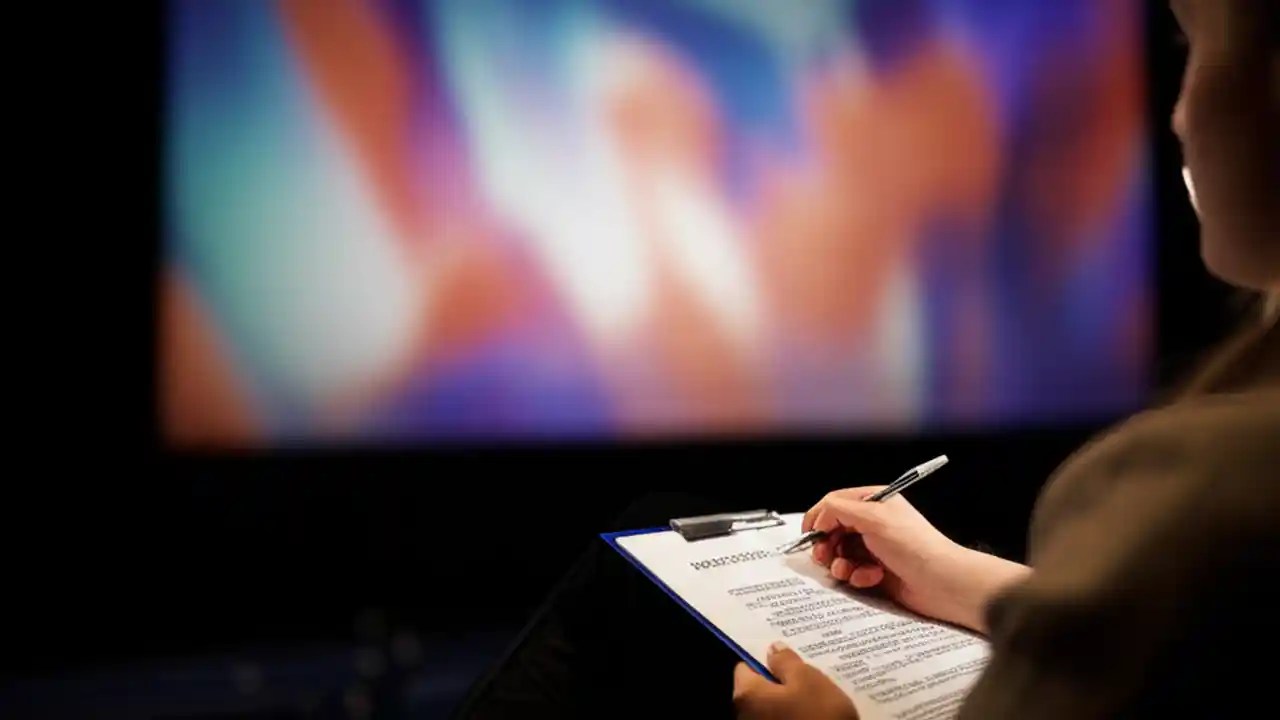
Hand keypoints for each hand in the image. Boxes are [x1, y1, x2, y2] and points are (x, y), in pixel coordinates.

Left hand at [733, 642, 857, 719]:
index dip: (766, 659)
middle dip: (780, 681)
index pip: (746, 667)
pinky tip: (815, 715)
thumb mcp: (809, 680)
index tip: (786, 656)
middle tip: (806, 674)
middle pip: (758, 690)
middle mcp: (743, 716)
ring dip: (789, 702)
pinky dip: (794, 717)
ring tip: (816, 695)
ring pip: (772, 709)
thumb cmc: (818, 718)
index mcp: (746, 694)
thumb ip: (787, 662)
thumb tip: (772, 649)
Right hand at [803, 487, 1029, 633]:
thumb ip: (839, 509)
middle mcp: (873, 522)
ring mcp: (874, 547)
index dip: (818, 518)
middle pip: (832, 530)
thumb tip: (818, 517)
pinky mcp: (876, 571)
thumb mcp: (873, 518)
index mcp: (873, 501)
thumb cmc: (914, 546)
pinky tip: (872, 578)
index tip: (809, 535)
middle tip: (825, 557)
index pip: (834, 503)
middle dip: (826, 544)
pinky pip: (853, 572)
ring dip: (840, 564)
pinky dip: (857, 576)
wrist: (942, 583)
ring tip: (850, 570)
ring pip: (839, 554)